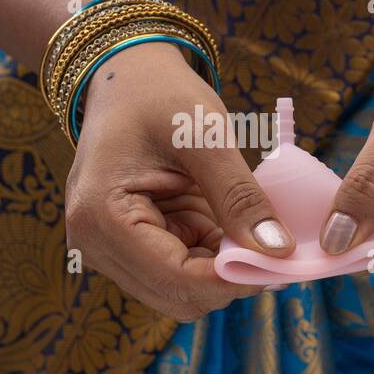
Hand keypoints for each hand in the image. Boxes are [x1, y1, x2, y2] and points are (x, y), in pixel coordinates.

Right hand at [64, 41, 295, 320]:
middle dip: (228, 276)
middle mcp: (93, 243)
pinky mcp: (123, 248)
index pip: (176, 278)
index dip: (233, 278)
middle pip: (176, 296)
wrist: (126, 77)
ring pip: (179, 291)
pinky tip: (217, 218)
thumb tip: (278, 251)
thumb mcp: (206, 136)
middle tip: (270, 240)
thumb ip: (240, 197)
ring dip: (217, 265)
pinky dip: (206, 254)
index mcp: (102, 215)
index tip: (280, 259)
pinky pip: (175, 271)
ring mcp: (105, 249)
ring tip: (238, 219)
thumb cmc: (160, 95)